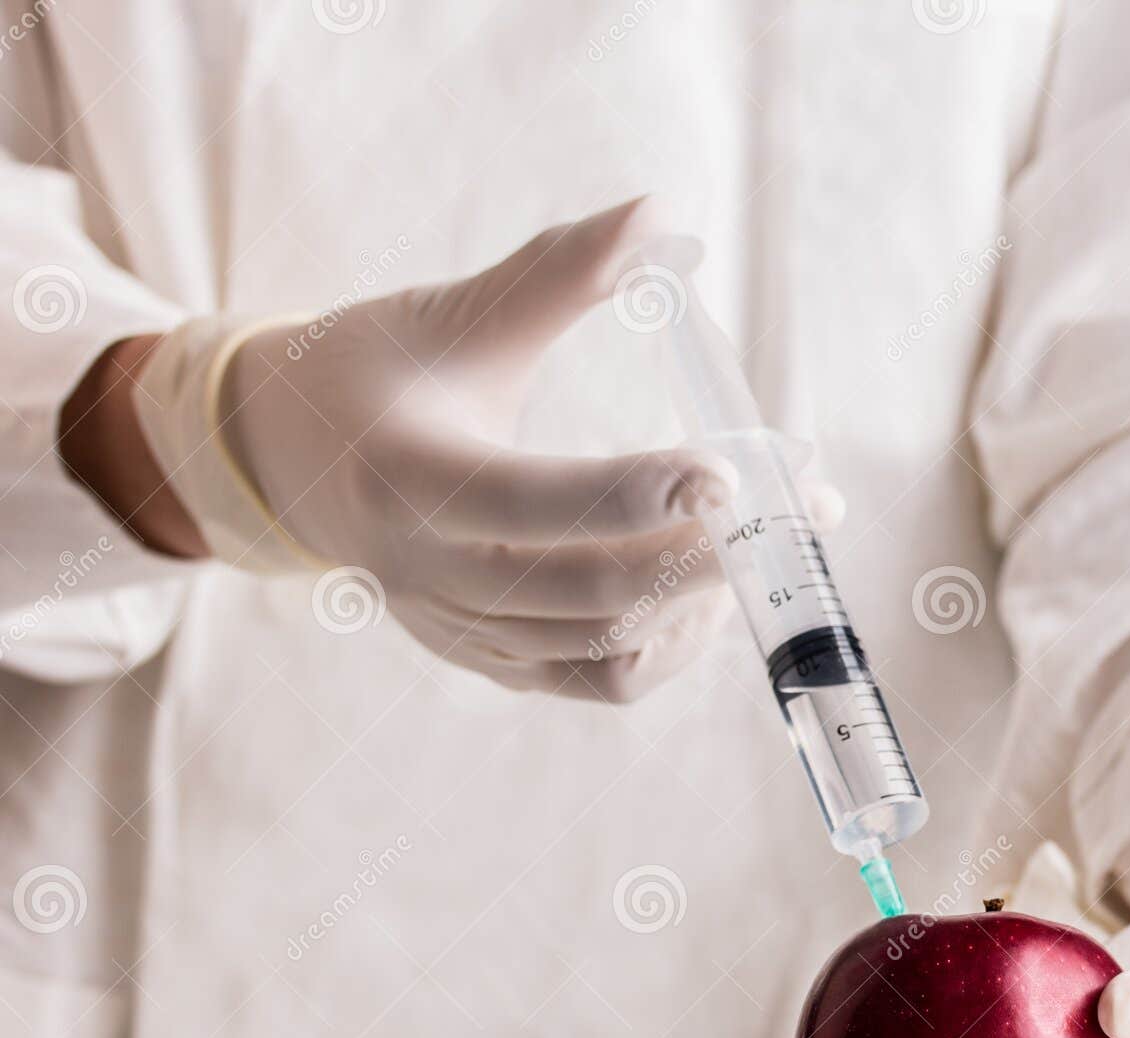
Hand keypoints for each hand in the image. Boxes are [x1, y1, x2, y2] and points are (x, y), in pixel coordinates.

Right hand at [128, 196, 840, 699]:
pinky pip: (596, 681)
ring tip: (758, 542)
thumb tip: (661, 217)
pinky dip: (664, 646)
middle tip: (790, 509)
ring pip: (605, 650)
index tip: (732, 469)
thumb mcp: (450, 316)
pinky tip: (704, 593)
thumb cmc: (372, 375)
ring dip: (697, 603)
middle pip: (590, 592)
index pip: (534, 503)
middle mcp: (431, 576)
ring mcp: (463, 633)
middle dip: (704, 554)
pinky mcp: (493, 663)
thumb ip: (555, 275)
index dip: (638, 494)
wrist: (290, 466)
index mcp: (411, 480)